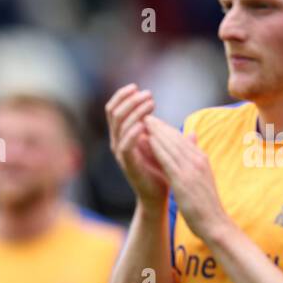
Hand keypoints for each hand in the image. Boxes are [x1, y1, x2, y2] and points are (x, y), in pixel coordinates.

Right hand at [105, 84, 166, 206]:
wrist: (158, 195)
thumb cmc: (159, 170)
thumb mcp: (159, 146)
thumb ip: (160, 132)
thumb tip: (168, 121)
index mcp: (122, 135)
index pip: (113, 110)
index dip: (122, 96)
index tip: (136, 86)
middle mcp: (117, 142)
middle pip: (114, 113)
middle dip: (130, 100)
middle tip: (148, 95)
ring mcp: (121, 154)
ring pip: (120, 126)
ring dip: (135, 112)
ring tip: (151, 104)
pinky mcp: (127, 164)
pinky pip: (125, 145)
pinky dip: (132, 132)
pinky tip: (144, 124)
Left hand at [143, 116, 229, 244]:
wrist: (214, 223)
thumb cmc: (206, 204)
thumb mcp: (201, 178)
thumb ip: (195, 160)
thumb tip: (192, 142)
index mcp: (201, 159)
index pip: (181, 139)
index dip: (166, 128)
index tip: (153, 120)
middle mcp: (197, 160)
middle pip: (175, 137)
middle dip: (159, 125)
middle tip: (143, 114)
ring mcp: (191, 169)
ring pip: (171, 144)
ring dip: (155, 132)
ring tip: (142, 121)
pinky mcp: (184, 179)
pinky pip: (168, 159)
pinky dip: (157, 147)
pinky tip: (147, 140)